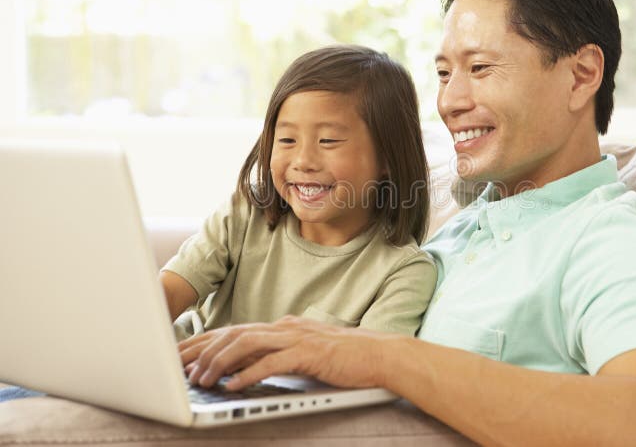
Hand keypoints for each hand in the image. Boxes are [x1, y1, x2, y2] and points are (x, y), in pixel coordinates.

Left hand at [178, 316, 402, 390]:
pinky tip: (232, 386)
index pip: (235, 331)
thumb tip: (246, 369)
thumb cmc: (345, 358)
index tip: (182, 354)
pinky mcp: (309, 353)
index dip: (205, 342)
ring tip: (201, 378)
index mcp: (282, 327)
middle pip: (233, 334)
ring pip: (247, 345)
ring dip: (220, 362)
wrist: (381, 354)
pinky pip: (272, 363)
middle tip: (178, 366)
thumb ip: (278, 355)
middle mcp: (285, 327)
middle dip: (202, 349)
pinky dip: (249, 374)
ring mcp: (297, 338)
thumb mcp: (305, 353)